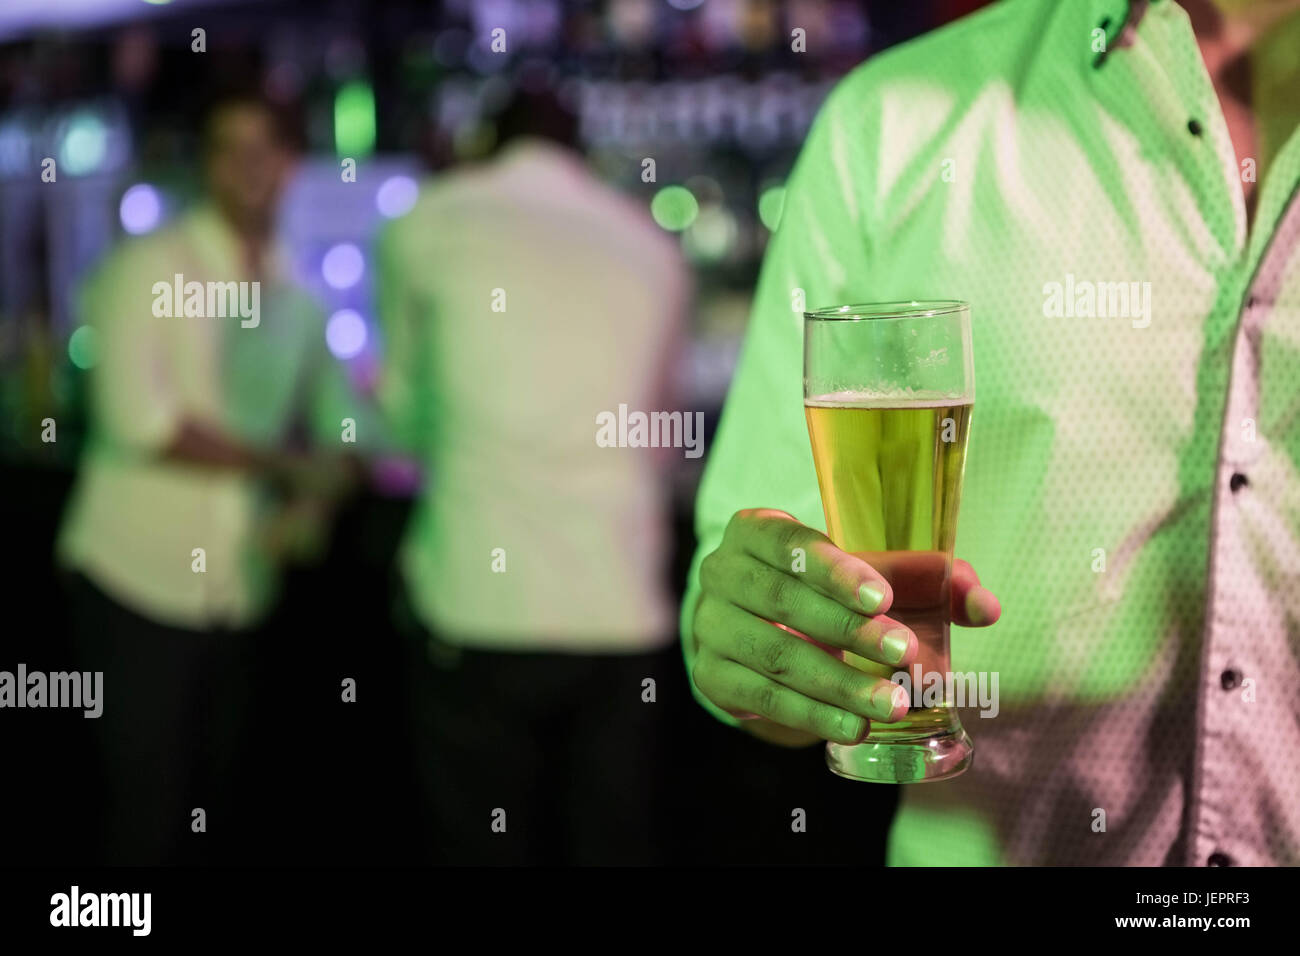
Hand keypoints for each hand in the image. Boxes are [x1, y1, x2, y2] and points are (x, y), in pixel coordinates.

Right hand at [691, 508, 999, 746]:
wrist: (757, 632)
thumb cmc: (823, 593)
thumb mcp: (870, 577)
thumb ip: (929, 582)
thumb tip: (986, 605)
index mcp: (755, 531)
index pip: (790, 544)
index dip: (835, 571)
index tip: (881, 598)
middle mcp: (721, 573)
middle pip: (783, 601)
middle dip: (847, 630)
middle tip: (903, 653)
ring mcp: (710, 626)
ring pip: (775, 656)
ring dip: (838, 683)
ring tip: (890, 703)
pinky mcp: (711, 676)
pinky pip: (762, 697)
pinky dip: (811, 713)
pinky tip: (853, 725)